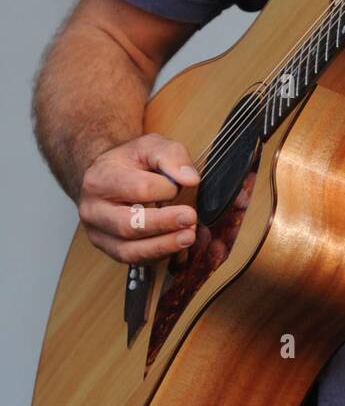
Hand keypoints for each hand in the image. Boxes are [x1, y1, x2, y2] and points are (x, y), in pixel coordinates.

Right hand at [78, 133, 200, 264]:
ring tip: (188, 237)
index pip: (138, 188)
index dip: (165, 188)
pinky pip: (133, 259)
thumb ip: (172, 156)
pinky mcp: (109, 249)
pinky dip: (157, 255)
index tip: (180, 184)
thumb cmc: (131, 161)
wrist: (110, 175)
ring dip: (162, 246)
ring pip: (128, 250)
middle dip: (163, 224)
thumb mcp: (151, 146)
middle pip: (128, 224)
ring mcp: (98, 233)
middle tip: (190, 218)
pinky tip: (176, 245)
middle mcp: (92, 209)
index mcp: (99, 179)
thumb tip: (190, 179)